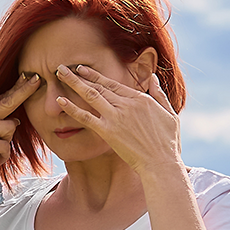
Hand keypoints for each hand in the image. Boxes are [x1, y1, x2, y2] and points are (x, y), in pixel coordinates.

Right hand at [0, 73, 40, 189]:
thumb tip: (15, 121)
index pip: (1, 98)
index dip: (18, 87)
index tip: (31, 76)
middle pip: (8, 102)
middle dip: (24, 90)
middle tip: (38, 78)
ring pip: (10, 128)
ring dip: (6, 144)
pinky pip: (5, 146)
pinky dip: (3, 157)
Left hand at [55, 64, 181, 175]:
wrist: (161, 163)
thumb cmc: (168, 142)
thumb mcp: (169, 113)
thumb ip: (159, 93)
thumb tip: (153, 77)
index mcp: (140, 99)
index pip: (113, 83)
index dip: (95, 75)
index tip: (82, 69)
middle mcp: (126, 104)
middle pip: (99, 86)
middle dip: (79, 75)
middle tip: (63, 67)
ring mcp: (116, 117)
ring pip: (90, 95)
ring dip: (73, 83)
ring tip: (59, 73)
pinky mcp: (108, 132)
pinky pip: (86, 117)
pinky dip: (72, 108)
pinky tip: (60, 100)